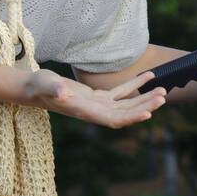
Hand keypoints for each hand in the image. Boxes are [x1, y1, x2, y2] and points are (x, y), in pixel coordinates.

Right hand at [22, 68, 167, 127]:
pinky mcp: (97, 96)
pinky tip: (149, 76)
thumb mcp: (46, 85)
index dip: (131, 117)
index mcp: (86, 112)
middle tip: (163, 96)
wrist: (33, 88)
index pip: (113, 119)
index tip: (148, 113)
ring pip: (126, 104)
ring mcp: (97, 105)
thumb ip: (55, 90)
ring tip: (162, 90)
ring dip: (144, 98)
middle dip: (144, 106)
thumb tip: (64, 94)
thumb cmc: (38, 86)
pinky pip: (121, 92)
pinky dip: (135, 85)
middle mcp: (95, 112)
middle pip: (125, 113)